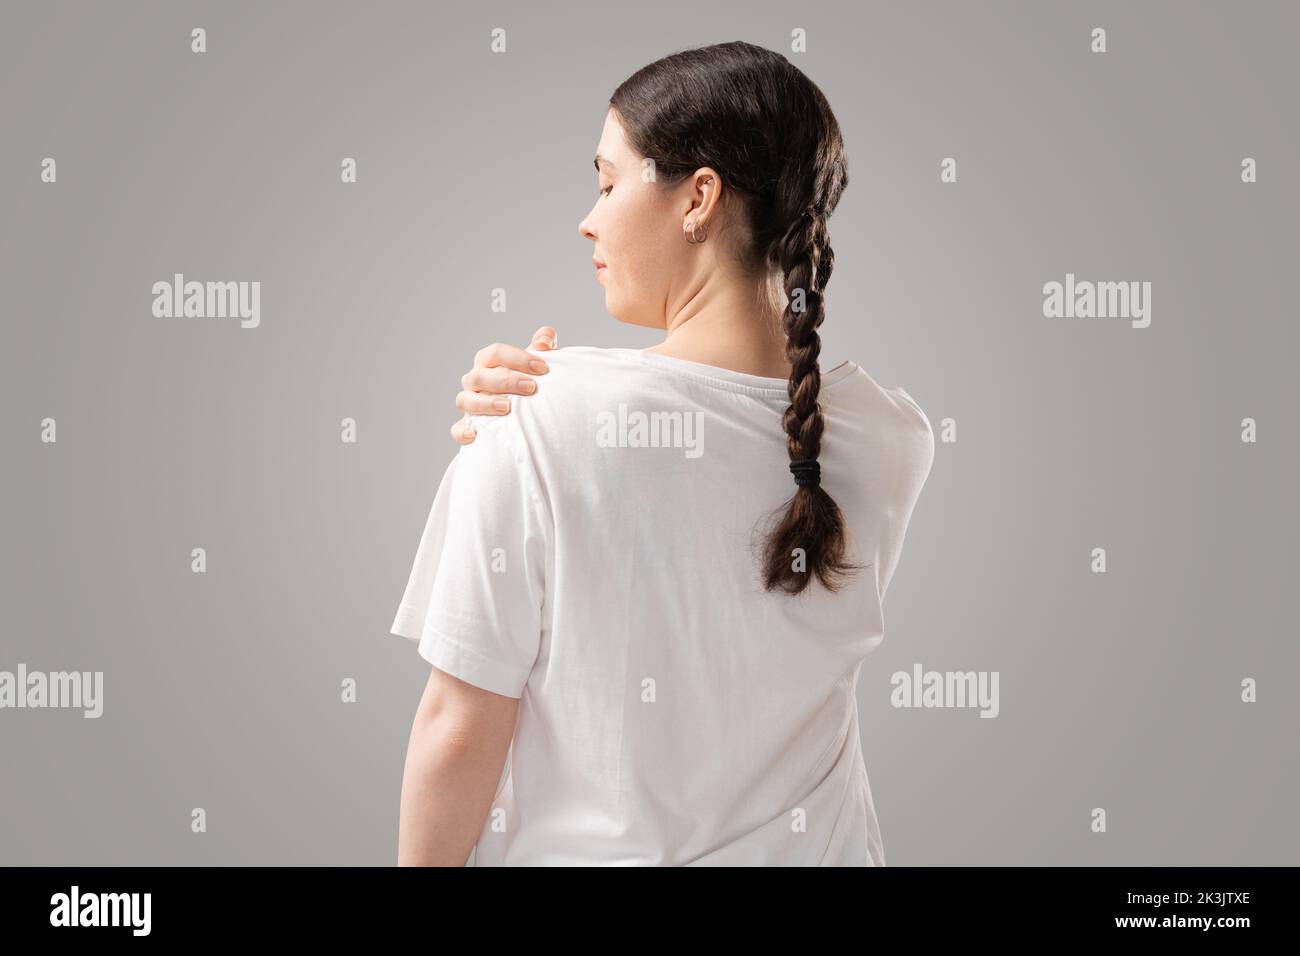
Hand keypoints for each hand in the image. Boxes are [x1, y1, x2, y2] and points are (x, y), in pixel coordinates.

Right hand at [451, 326, 556, 443]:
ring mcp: (469, 402)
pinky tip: (477, 434)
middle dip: (506, 381)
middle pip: (479, 376)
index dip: (518, 358)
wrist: (525, 407)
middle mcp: (475, 379)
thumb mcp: (537, 360)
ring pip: (465, 400)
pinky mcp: (468, 425)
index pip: (496, 352)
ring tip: (507, 407)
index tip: (542, 368)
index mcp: (488, 360)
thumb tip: (544, 341)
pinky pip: (457, 429)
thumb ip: (544, 342)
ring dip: (485, 404)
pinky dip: (463, 431)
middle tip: (531, 387)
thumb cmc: (530, 379)